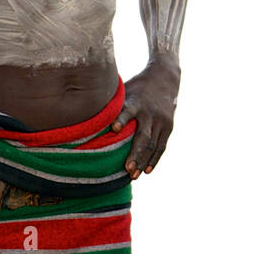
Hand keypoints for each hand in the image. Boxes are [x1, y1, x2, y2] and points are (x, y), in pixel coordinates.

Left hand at [112, 57, 180, 178]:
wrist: (165, 76)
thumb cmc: (137, 86)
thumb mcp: (125, 89)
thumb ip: (113, 104)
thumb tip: (85, 113)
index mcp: (136, 101)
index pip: (128, 110)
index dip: (121, 119)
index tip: (113, 129)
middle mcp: (150, 112)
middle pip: (144, 136)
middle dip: (135, 154)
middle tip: (127, 169)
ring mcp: (162, 120)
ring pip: (153, 144)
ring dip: (143, 161)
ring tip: (133, 176)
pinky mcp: (169, 126)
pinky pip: (161, 145)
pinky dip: (154, 159)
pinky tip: (146, 171)